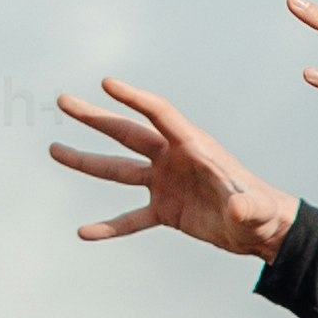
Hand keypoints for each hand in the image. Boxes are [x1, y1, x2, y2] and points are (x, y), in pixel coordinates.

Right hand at [48, 77, 297, 261]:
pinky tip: (84, 233)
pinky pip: (130, 217)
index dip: (134, 99)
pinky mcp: (164, 210)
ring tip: (54, 150)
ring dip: (86, 161)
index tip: (107, 84)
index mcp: (194, 146)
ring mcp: (165, 182)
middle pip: (127, 133)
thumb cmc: (263, 212)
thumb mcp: (255, 210)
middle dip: (95, 118)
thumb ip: (245, 206)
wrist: (262, 230)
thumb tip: (238, 208)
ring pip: (119, 170)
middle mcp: (173, 158)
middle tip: (63, 101)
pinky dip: (109, 226)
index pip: (159, 114)